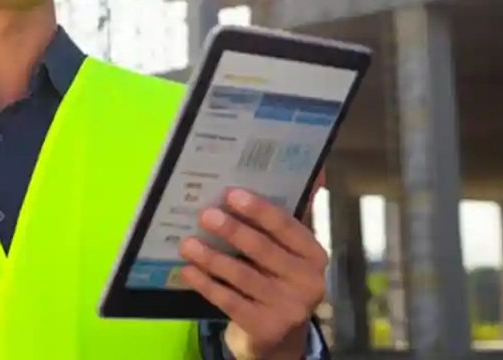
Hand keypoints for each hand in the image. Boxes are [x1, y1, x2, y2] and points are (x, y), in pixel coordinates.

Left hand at [178, 177, 327, 359]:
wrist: (280, 333)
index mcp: (314, 254)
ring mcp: (288, 308)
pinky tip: (189, 271)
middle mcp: (308, 282)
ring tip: (187, 243)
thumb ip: (289, 217)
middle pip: (264, 251)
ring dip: (212, 258)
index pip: (287, 227)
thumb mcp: (289, 251)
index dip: (259, 210)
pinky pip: (230, 302)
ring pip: (244, 277)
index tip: (231, 194)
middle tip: (205, 215)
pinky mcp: (266, 327)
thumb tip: (314, 169)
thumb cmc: (279, 277)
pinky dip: (207, 285)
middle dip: (233, 231)